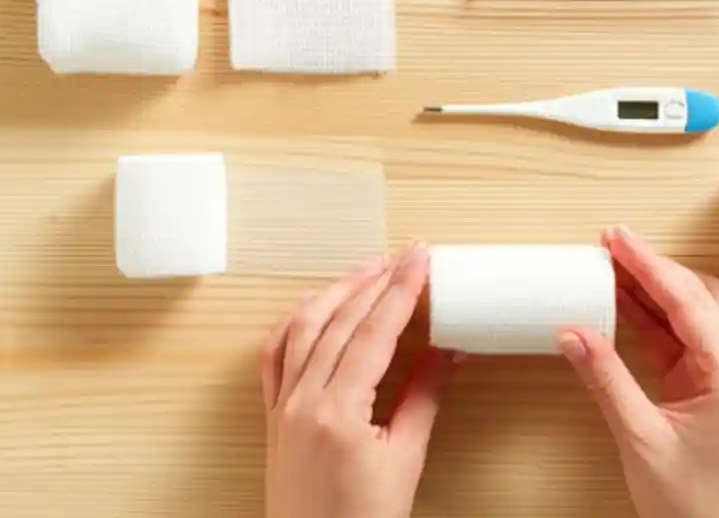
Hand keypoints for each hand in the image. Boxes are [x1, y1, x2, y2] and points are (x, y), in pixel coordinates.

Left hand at [261, 244, 458, 517]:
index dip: (400, 289)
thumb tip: (445, 352)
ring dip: (336, 292)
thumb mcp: (405, 461)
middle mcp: (303, 402)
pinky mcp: (273, 417)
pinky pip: (276, 355)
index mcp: (338, 413)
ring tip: (367, 270)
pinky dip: (296, 323)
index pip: (374, 331)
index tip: (420, 259)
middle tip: (405, 257)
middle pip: (340, 321)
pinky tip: (313, 307)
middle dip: (375, 282)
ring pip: (304, 329)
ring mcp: (282, 408)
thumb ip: (423, 398)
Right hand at [558, 226, 718, 517]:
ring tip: (612, 268)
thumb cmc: (693, 505)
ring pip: (690, 314)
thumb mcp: (639, 437)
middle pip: (695, 296)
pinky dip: (653, 319)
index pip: (685, 300)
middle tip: (610, 245)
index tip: (616, 238)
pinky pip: (682, 340)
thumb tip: (574, 332)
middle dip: (652, 267)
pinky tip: (623, 307)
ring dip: (654, 289)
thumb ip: (605, 379)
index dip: (647, 263)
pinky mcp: (709, 390)